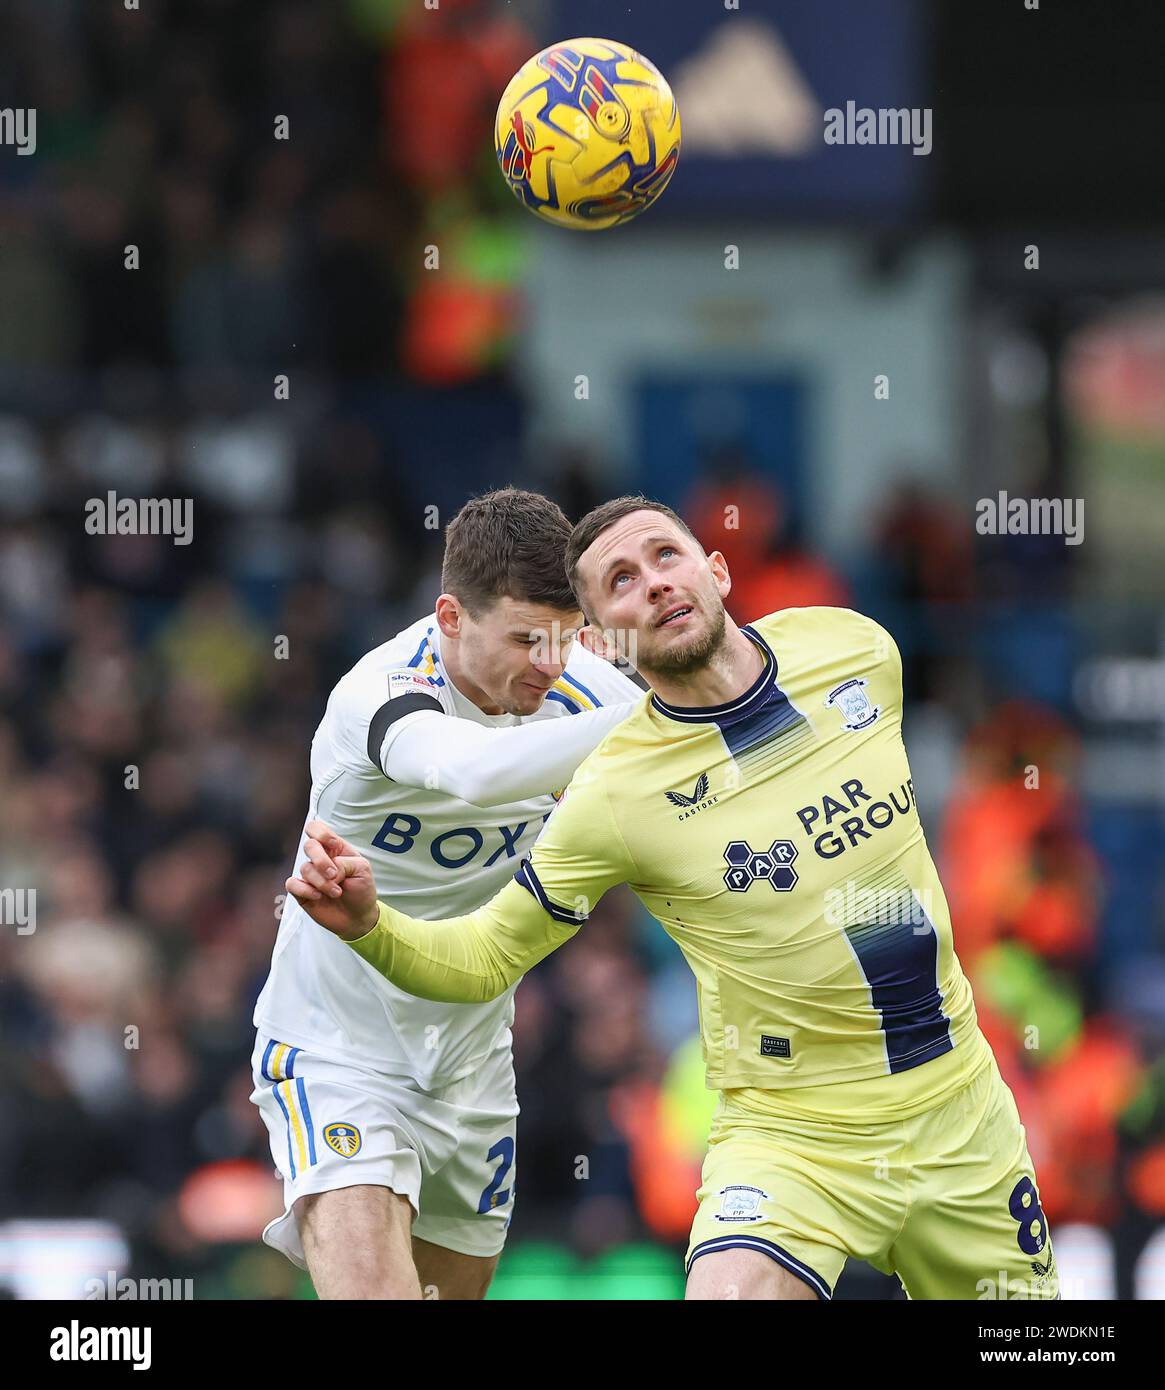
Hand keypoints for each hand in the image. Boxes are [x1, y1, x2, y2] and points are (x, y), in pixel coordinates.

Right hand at [286, 819, 379, 940]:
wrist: (358, 917)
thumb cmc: (362, 890)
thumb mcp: (363, 869)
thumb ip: (345, 862)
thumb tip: (327, 869)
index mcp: (335, 848)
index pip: (316, 828)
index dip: (322, 833)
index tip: (334, 846)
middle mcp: (320, 859)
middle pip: (309, 845)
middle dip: (321, 860)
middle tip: (334, 875)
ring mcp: (310, 875)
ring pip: (305, 868)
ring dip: (322, 882)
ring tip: (336, 892)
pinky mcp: (302, 891)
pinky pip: (292, 883)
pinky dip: (305, 889)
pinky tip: (318, 896)